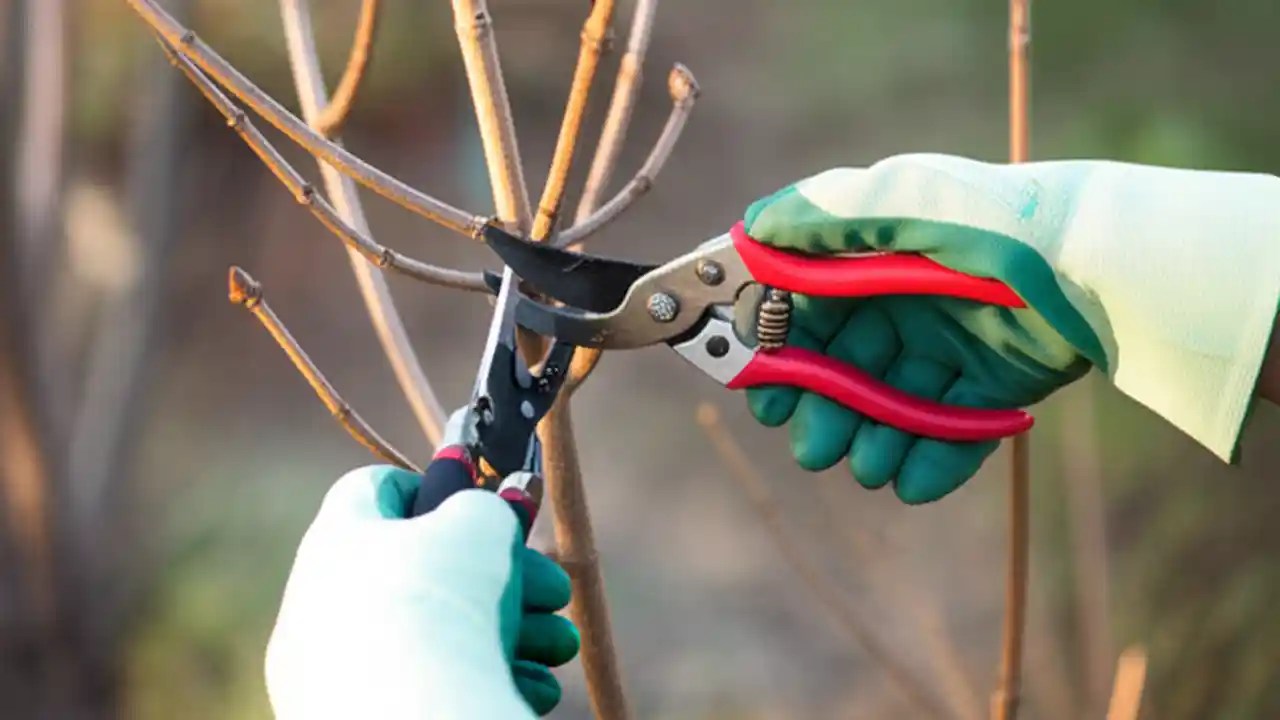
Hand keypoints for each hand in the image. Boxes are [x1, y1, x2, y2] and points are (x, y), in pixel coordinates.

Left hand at [265, 465, 578, 718]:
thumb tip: (488, 512)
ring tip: (558, 647)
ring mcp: (334, 663)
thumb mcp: (481, 526)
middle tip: (553, 594)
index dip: (436, 489)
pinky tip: (532, 687)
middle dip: (503, 579)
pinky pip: (423, 682)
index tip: (483, 507)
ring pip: (433, 633)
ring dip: (508, 632)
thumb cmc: (441, 600)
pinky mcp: (354, 711)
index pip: (378, 490)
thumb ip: (487, 507)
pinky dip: (478, 677)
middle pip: (423, 571)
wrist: (410, 716)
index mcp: (338, 537)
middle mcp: (324, 599)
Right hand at [742, 155, 1101, 502]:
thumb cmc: (994, 221)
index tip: (764, 398)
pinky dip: (931, 458)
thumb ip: (823, 217)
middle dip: (824, 412)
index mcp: (875, 256)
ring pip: (892, 405)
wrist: (1097, 262)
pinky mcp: (997, 383)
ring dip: (872, 442)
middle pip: (844, 368)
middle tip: (814, 448)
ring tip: (870, 467)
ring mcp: (952, 344)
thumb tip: (751, 231)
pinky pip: (953, 428)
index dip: (782, 357)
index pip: (807, 312)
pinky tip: (911, 481)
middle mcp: (907, 301)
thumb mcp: (901, 203)